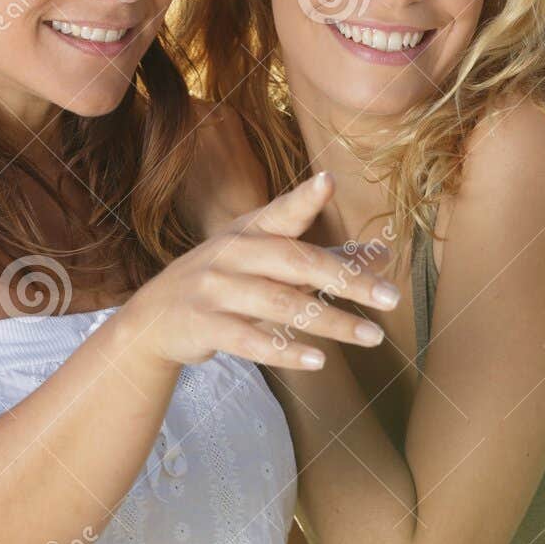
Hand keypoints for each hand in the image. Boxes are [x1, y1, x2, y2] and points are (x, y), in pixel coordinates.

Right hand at [109, 173, 399, 371]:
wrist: (153, 318)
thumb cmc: (224, 283)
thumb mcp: (265, 261)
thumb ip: (323, 257)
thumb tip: (382, 254)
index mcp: (250, 231)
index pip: (281, 212)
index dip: (304, 198)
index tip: (327, 182)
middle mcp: (233, 253)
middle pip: (296, 261)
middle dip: (346, 280)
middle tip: (391, 298)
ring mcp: (215, 288)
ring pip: (280, 304)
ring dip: (330, 322)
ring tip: (371, 336)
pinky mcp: (203, 324)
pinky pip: (249, 339)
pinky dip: (286, 351)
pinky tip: (318, 361)